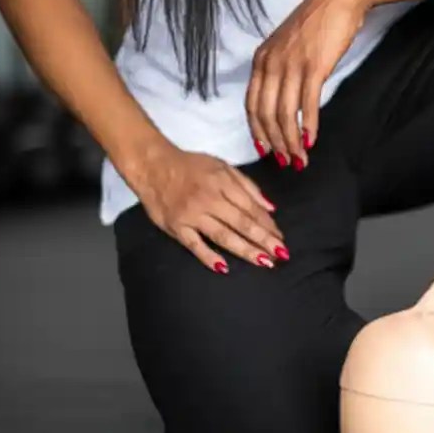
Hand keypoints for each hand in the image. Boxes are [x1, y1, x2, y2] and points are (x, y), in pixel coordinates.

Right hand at [128, 143, 286, 272]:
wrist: (152, 165)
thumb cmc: (190, 165)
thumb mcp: (223, 166)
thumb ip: (248, 186)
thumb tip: (271, 208)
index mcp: (223, 184)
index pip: (251, 208)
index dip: (268, 225)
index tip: (281, 238)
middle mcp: (209, 200)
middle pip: (241, 223)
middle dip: (263, 240)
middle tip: (281, 254)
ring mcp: (192, 215)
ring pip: (223, 236)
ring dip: (245, 250)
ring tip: (264, 262)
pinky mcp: (176, 227)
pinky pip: (194, 245)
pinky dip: (208, 256)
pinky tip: (224, 267)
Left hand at [246, 0, 367, 170]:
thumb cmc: (317, 23)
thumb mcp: (287, 45)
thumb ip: (280, 69)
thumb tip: (282, 98)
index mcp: (262, 60)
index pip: (252, 104)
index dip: (257, 131)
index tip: (265, 150)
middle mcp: (271, 64)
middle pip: (266, 114)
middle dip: (275, 143)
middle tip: (285, 162)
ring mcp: (292, 65)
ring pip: (285, 114)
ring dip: (291, 140)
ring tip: (300, 158)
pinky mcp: (314, 67)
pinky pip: (307, 105)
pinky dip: (308, 126)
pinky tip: (311, 140)